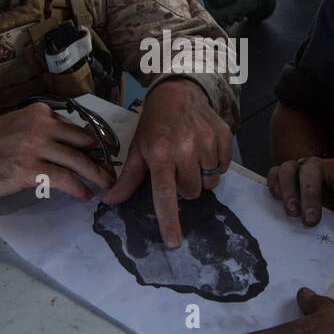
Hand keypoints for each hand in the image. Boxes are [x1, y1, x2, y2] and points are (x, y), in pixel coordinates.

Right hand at [0, 102, 114, 200]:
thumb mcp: (15, 126)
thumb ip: (40, 130)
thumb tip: (66, 145)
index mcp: (38, 112)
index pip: (76, 126)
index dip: (92, 142)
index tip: (103, 153)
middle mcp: (40, 125)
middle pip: (84, 141)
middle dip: (101, 158)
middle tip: (110, 170)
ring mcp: (35, 147)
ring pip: (79, 161)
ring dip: (97, 176)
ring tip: (105, 186)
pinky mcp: (30, 170)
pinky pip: (66, 180)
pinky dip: (79, 188)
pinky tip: (84, 195)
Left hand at [101, 77, 232, 247]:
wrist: (178, 92)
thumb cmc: (155, 124)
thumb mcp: (137, 149)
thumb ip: (127, 179)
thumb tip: (108, 201)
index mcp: (160, 154)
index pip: (165, 194)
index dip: (169, 220)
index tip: (173, 242)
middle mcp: (185, 148)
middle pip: (191, 192)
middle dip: (184, 186)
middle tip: (177, 168)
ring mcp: (207, 142)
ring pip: (210, 183)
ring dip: (201, 176)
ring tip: (191, 158)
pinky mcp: (224, 137)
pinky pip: (224, 168)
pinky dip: (215, 164)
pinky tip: (203, 150)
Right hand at [267, 155, 333, 231]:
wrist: (321, 179)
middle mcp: (316, 165)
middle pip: (311, 173)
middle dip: (310, 197)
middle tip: (311, 220)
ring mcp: (297, 166)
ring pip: (289, 171)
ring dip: (289, 191)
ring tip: (292, 211)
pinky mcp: (281, 172)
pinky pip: (274, 173)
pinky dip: (274, 185)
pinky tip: (277, 199)